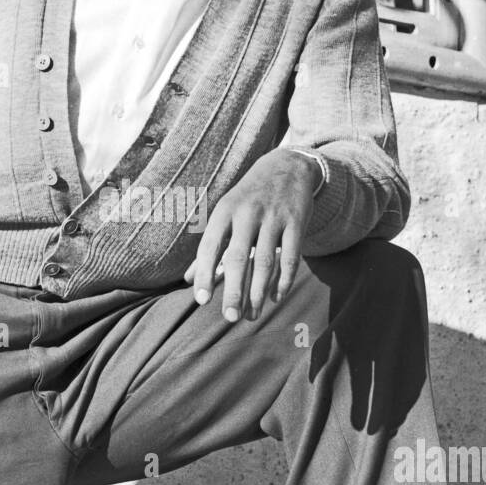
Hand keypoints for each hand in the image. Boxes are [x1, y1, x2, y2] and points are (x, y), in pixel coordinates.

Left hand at [182, 149, 320, 320]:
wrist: (286, 166)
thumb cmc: (248, 197)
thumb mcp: (225, 213)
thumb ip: (210, 248)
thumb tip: (188, 280)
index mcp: (224, 210)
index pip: (210, 246)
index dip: (205, 273)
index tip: (201, 300)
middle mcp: (248, 213)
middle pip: (238, 258)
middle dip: (234, 290)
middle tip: (230, 318)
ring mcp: (274, 217)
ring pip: (266, 261)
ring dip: (258, 293)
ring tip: (252, 316)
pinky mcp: (297, 222)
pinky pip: (291, 257)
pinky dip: (283, 280)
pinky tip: (276, 298)